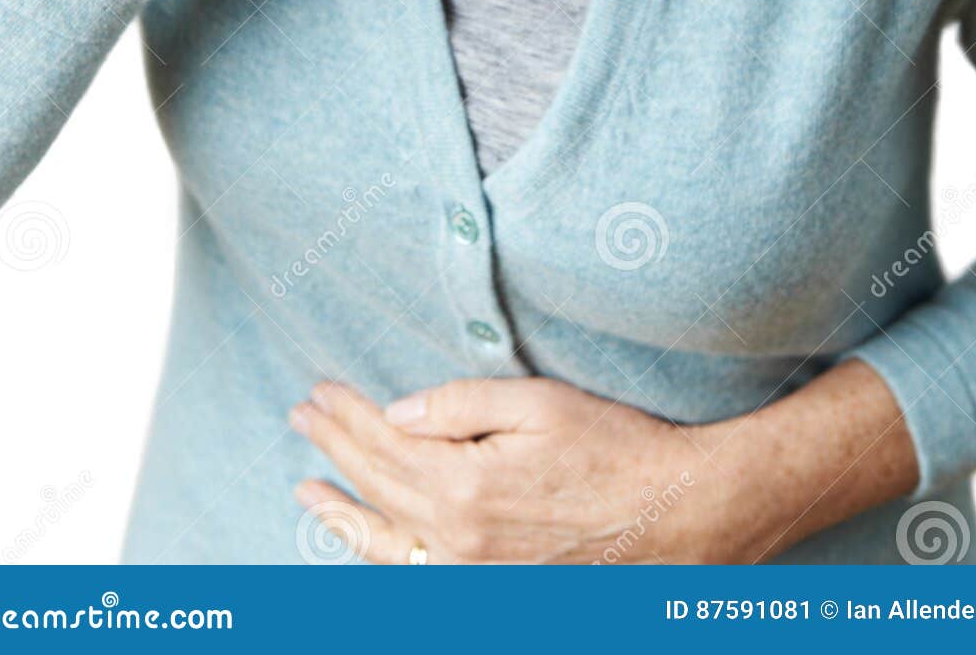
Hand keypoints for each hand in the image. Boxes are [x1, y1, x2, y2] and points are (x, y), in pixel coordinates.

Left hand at [288, 376, 740, 564]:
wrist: (674, 513)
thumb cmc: (613, 447)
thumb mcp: (538, 403)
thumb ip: (460, 403)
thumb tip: (396, 412)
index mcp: (467, 486)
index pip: (385, 444)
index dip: (348, 414)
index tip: (319, 389)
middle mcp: (460, 540)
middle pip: (378, 487)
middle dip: (335, 449)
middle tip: (301, 416)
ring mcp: (474, 573)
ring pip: (387, 543)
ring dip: (342, 514)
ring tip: (307, 493)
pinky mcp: (493, 587)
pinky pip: (419, 576)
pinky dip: (383, 559)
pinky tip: (367, 544)